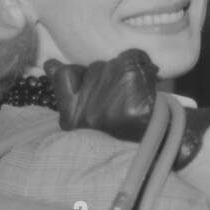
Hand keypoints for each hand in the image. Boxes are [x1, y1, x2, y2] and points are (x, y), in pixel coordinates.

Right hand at [46, 50, 209, 170]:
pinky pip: (135, 57)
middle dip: (110, 77)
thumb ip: (67, 91)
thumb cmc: (123, 136)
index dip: (70, 72)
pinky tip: (151, 81)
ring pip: (114, 62)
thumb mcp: (88, 123)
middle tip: (125, 97)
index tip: (69, 72)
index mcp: (72, 119)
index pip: (63, 77)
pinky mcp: (130, 86)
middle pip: (94, 69)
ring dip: (128, 71)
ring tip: (140, 93)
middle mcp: (87, 108)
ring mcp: (108, 97)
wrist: (160, 152)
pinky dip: (144, 64)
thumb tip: (49, 64)